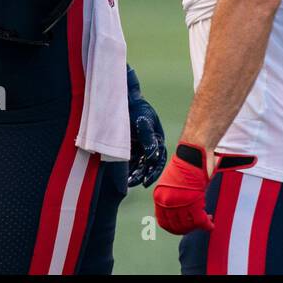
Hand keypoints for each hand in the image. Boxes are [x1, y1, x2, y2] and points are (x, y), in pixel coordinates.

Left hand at [127, 68, 166, 187]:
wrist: (123, 99)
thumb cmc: (136, 108)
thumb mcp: (143, 121)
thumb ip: (148, 139)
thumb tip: (153, 156)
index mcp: (157, 137)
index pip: (159, 158)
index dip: (154, 170)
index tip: (146, 181)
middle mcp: (150, 142)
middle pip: (149, 163)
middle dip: (143, 174)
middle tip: (135, 183)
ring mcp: (140, 144)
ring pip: (140, 163)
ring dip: (135, 172)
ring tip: (127, 181)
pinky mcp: (130, 145)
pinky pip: (131, 159)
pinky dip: (128, 167)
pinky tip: (123, 174)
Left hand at [153, 142, 213, 234]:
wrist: (193, 153)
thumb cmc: (186, 165)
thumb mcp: (174, 185)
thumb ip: (173, 200)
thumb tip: (179, 216)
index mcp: (159, 197)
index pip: (163, 222)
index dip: (175, 228)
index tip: (184, 228)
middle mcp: (167, 201)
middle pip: (177, 226)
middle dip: (188, 228)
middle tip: (197, 225)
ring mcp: (179, 201)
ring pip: (189, 224)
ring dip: (199, 226)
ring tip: (206, 221)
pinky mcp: (193, 199)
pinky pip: (200, 220)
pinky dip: (207, 224)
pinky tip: (211, 224)